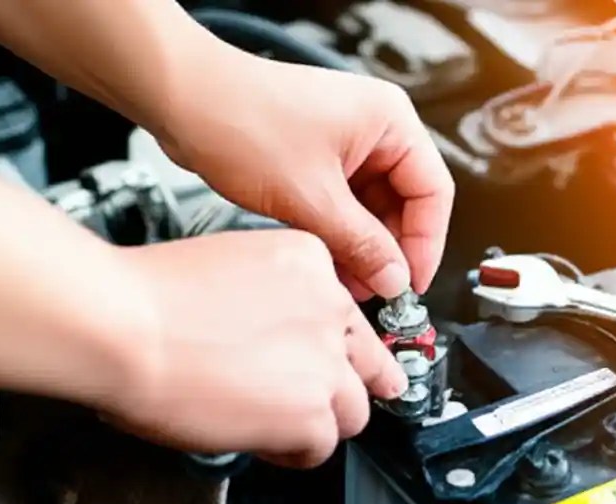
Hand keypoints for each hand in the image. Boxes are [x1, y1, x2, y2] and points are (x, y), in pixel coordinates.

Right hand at [102, 229, 407, 467]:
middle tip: (349, 399)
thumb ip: (261, 300)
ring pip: (352, 409)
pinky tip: (262, 444)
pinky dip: (292, 452)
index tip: (322, 355)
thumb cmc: (146, 298)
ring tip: (281, 430)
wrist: (125, 326)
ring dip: (321, 423)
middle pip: (363, 358)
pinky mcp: (312, 412)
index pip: (342, 310)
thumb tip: (260, 338)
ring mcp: (325, 362)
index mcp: (308, 260)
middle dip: (351, 382)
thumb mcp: (224, 267)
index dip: (327, 340)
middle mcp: (328, 306)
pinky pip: (321, 447)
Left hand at [154, 44, 454, 299]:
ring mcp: (344, 143)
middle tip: (376, 289)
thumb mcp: (312, 198)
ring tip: (347, 281)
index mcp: (390, 122)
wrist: (183, 102)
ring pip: (371, 208)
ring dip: (361, 247)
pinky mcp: (316, 158)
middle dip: (388, 250)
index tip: (410, 283)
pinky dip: (337, 234)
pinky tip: (326, 260)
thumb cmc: (242, 120)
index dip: (425, 244)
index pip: (433, 192)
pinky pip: (342, 204)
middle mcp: (374, 128)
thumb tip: (393, 278)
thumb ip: (361, 244)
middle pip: (404, 203)